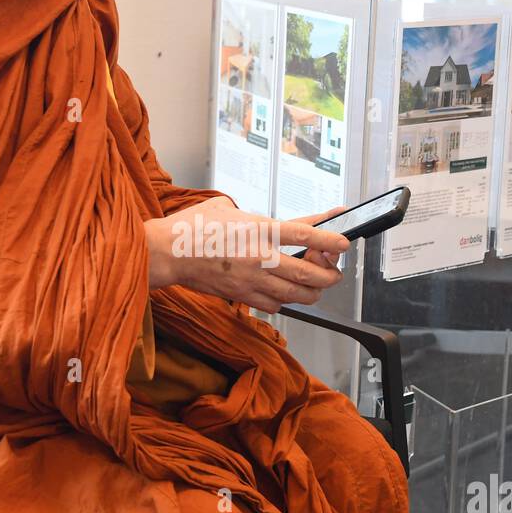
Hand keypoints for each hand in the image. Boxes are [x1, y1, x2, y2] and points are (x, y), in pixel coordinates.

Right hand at [144, 197, 350, 313]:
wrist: (166, 254)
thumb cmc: (191, 229)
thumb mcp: (227, 207)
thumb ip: (258, 216)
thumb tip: (280, 222)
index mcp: (257, 230)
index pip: (304, 235)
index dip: (330, 239)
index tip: (344, 241)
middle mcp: (259, 258)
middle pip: (310, 273)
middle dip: (330, 274)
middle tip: (333, 268)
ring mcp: (252, 281)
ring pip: (298, 295)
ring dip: (313, 290)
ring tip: (314, 281)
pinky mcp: (243, 297)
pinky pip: (277, 305)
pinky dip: (287, 300)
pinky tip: (285, 290)